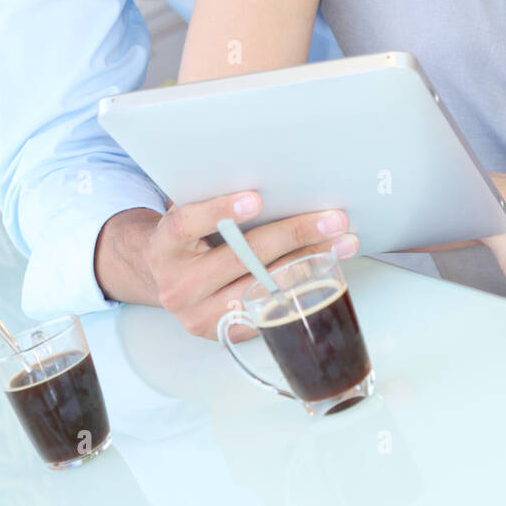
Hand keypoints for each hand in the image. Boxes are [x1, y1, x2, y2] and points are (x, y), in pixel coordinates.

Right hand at [98, 193, 356, 340]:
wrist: (166, 277)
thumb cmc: (188, 236)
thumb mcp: (188, 212)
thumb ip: (213, 197)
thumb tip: (272, 172)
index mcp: (164, 247)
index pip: (186, 225)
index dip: (219, 210)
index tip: (257, 197)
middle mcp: (178, 286)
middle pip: (242, 258)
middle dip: (293, 234)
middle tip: (332, 218)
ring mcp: (200, 316)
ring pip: (263, 287)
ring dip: (309, 261)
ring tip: (341, 242)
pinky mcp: (225, 333)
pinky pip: (269, 310)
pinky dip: (301, 287)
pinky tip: (326, 268)